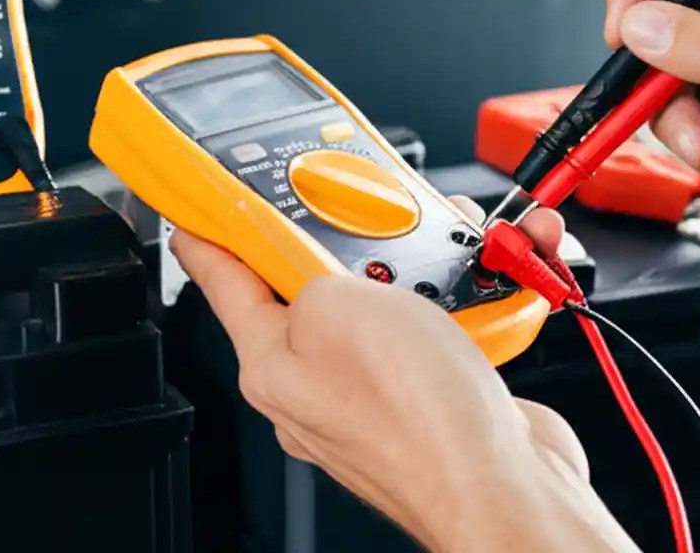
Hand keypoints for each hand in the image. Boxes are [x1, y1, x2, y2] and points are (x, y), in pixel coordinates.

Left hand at [170, 202, 638, 552]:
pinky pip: (436, 331)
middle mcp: (317, 385)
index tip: (196, 213)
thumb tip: (312, 257)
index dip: (208, 238)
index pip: (224, 284)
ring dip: (422, 270)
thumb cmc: (418, 419)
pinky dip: (462, 305)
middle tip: (369, 216)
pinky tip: (482, 298)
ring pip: (387, 303)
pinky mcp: (430, 399)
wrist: (503, 486)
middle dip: (348, 241)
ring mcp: (376, 396)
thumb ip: (310, 266)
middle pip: (316, 286)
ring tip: (449, 259)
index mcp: (273, 365)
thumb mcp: (337, 303)